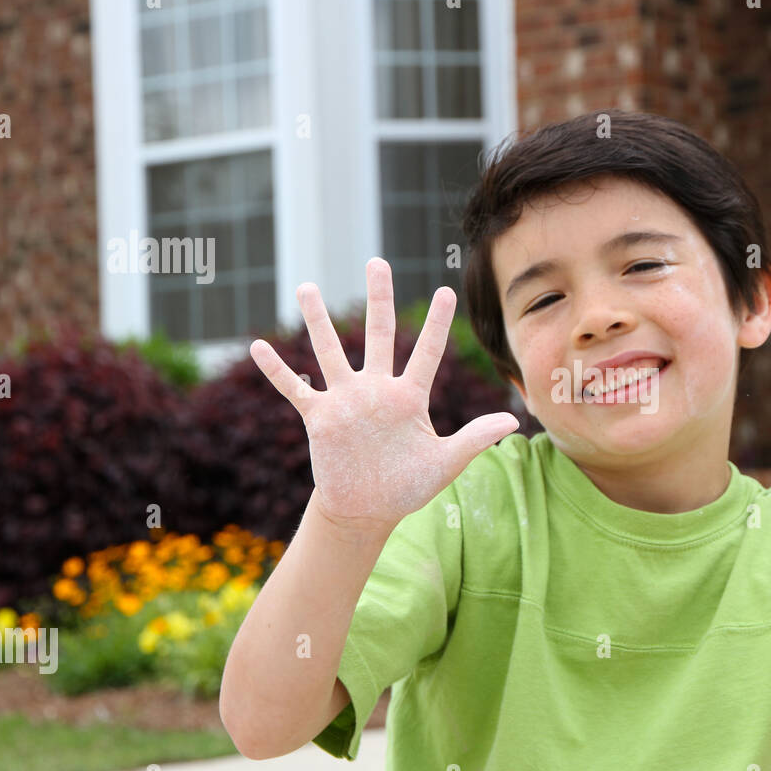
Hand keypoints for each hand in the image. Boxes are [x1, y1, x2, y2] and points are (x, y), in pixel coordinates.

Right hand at [249, 258, 518, 532]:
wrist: (367, 509)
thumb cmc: (407, 486)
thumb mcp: (446, 464)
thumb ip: (475, 439)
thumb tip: (513, 421)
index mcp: (409, 398)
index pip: (426, 353)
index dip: (436, 325)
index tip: (446, 292)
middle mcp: (377, 390)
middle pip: (378, 334)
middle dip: (380, 299)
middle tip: (378, 261)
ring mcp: (346, 401)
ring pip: (330, 352)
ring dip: (318, 322)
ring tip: (306, 287)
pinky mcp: (320, 418)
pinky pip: (296, 390)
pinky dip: (277, 371)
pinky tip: (258, 347)